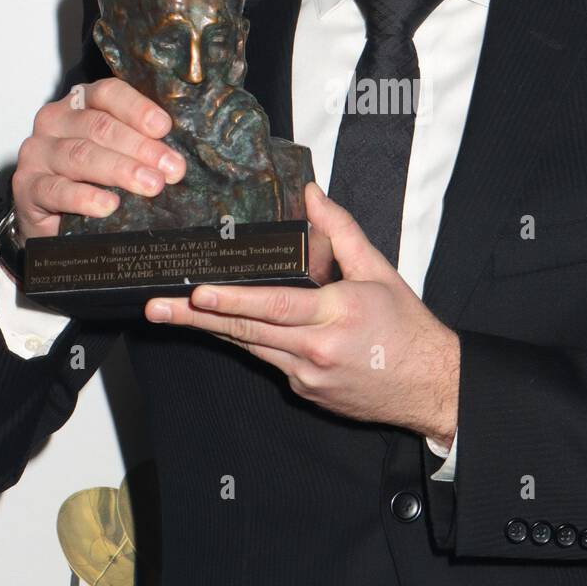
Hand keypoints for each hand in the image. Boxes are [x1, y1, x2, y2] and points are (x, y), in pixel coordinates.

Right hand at [12, 80, 185, 243]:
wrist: (53, 220)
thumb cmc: (93, 180)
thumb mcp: (119, 156)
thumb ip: (142, 147)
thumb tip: (178, 158)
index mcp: (81, 103)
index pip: (108, 93)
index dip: (137, 108)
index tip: (164, 128)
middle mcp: (55, 121)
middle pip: (99, 126)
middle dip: (141, 147)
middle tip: (171, 168)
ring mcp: (38, 153)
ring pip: (81, 155)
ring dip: (121, 170)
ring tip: (151, 185)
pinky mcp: (27, 187)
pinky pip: (57, 189)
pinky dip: (85, 197)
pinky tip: (109, 205)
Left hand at [144, 183, 459, 443]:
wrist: (429, 385)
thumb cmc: (406, 326)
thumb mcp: (379, 270)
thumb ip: (342, 231)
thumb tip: (311, 194)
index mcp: (338, 312)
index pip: (275, 304)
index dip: (233, 301)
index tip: (199, 293)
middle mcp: (317, 347)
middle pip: (247, 330)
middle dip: (197, 318)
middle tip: (158, 307)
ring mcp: (307, 375)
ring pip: (249, 346)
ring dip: (208, 331)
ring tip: (169, 315)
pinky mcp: (304, 391)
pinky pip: (268, 360)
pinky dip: (246, 341)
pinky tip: (220, 327)